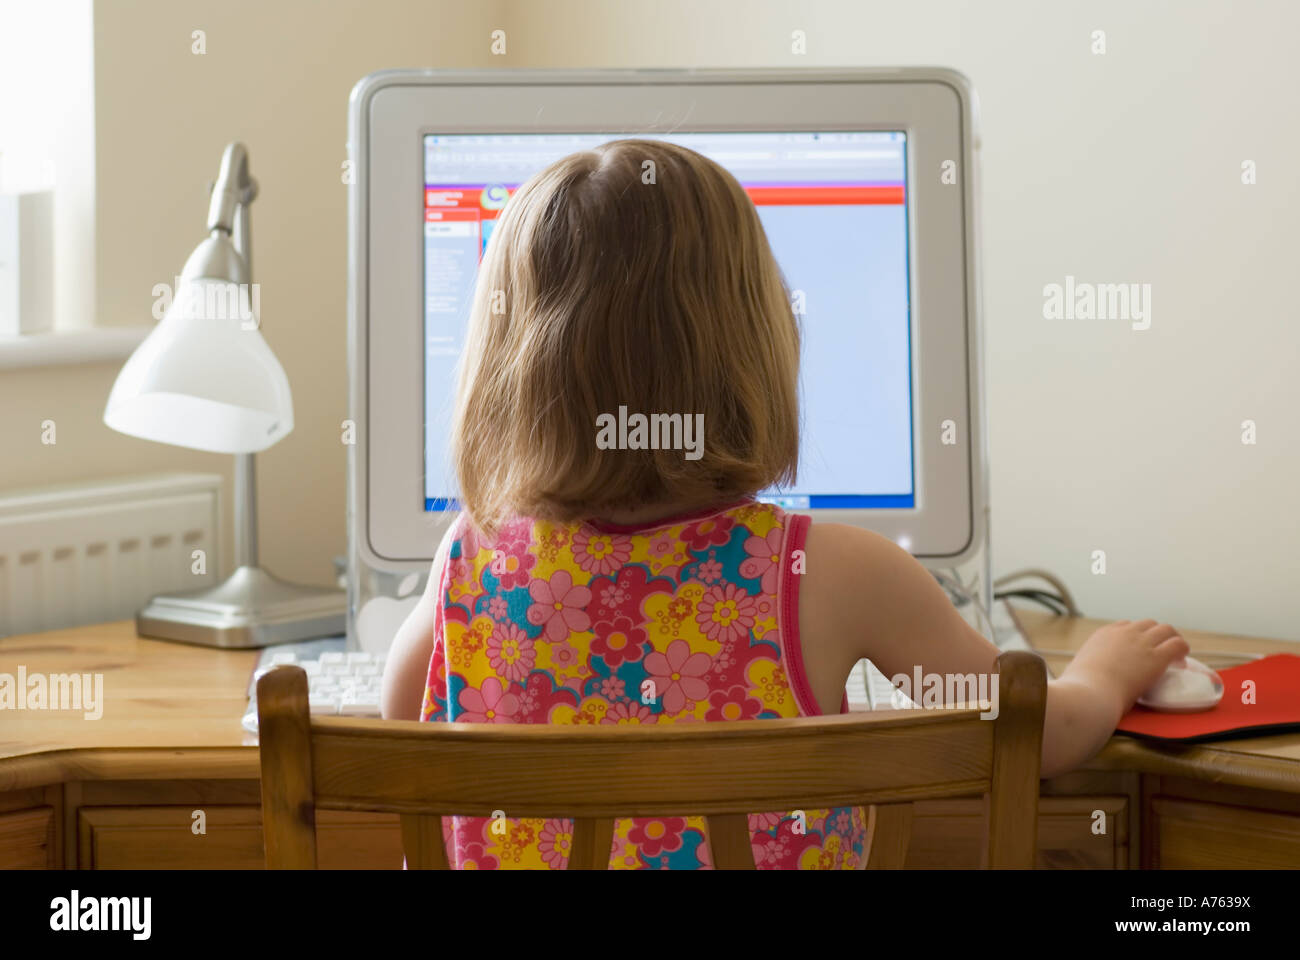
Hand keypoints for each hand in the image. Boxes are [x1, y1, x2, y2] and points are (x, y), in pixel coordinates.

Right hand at [1063, 619, 1189, 714]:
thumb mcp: (1078, 669)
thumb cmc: (1081, 688)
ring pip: (1166, 629)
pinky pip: (1178, 645)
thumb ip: (1086, 666)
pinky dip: (1182, 651)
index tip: (1139, 650)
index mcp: (1104, 635)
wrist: (1091, 694)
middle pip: (1148, 624)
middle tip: (1160, 652)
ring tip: (1176, 656)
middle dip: (1156, 636)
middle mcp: (1125, 633)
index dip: (1136, 637)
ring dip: (1172, 640)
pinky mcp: (1158, 657)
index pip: (1126, 626)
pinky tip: (1181, 662)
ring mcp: (1142, 643)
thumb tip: (1081, 674)